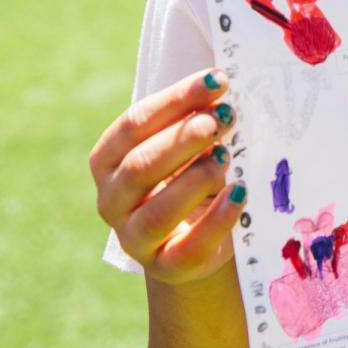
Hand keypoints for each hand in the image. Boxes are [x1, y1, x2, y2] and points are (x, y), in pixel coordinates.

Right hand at [91, 69, 246, 283]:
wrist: (194, 239)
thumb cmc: (185, 176)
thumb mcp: (184, 146)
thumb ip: (194, 119)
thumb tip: (222, 88)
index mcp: (108, 160)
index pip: (134, 124)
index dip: (176, 100)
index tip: (217, 81)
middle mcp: (112, 199)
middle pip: (140, 165)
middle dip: (183, 138)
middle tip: (221, 118)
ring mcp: (134, 237)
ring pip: (157, 212)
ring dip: (196, 180)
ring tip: (226, 157)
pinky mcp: (166, 266)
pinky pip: (188, 248)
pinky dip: (217, 220)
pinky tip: (239, 193)